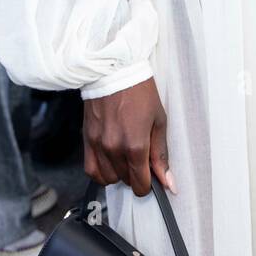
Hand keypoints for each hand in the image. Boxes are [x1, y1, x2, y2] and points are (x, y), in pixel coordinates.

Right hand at [83, 75, 174, 197]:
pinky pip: (91, 170)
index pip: (141, 183)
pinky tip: (110, 163)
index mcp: (135, 145)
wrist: (115, 71)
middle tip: (142, 160)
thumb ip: (161, 154)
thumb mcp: (159, 121)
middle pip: (126, 181)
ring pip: (108, 178)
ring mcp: (98, 145)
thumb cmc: (139, 92)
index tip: (152, 178)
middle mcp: (114, 148)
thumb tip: (168, 181)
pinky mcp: (87, 139)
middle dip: (136, 176)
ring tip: (126, 158)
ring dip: (119, 174)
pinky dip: (101, 172)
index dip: (149, 185)